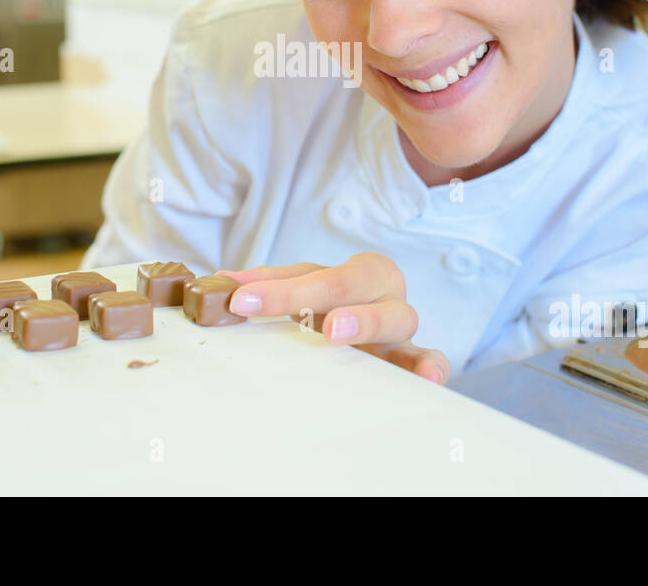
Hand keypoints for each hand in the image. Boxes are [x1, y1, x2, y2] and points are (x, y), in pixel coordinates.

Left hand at [215, 251, 450, 384]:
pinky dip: (431, 365)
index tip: (237, 301)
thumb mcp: (306, 293)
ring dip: (364, 320)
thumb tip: (215, 287)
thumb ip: (268, 287)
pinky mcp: (415, 358)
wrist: (379, 332)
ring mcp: (402, 325)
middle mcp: (383, 291)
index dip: (273, 286)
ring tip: (332, 332)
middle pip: (347, 283)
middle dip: (305, 294)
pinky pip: (432, 358)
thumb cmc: (338, 312)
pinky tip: (426, 378)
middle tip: (266, 305)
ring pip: (394, 315)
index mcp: (356, 270)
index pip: (311, 272)